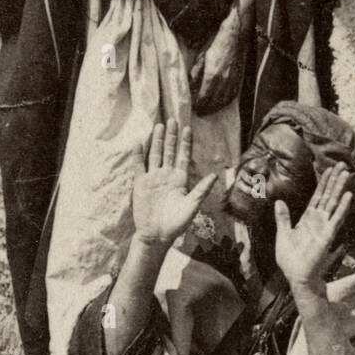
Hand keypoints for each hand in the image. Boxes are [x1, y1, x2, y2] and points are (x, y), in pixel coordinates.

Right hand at [131, 121, 216, 248]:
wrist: (157, 235)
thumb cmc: (177, 223)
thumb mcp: (192, 206)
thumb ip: (201, 190)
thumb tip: (215, 176)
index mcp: (180, 179)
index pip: (183, 156)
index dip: (185, 143)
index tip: (188, 128)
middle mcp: (167, 176)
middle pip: (169, 151)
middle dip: (171, 136)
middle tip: (173, 119)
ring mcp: (153, 178)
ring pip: (155, 155)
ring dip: (157, 141)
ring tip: (159, 126)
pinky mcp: (140, 184)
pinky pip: (139, 166)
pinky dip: (139, 155)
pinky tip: (140, 143)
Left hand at [189, 16, 244, 114]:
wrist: (235, 37)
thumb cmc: (216, 44)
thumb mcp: (201, 57)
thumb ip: (196, 73)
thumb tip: (192, 86)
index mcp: (211, 75)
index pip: (204, 97)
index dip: (199, 105)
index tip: (194, 108)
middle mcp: (223, 81)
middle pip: (214, 102)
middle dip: (206, 109)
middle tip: (200, 112)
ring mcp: (232, 81)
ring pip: (224, 100)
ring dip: (216, 107)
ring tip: (209, 110)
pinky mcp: (238, 79)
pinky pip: (232, 95)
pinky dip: (226, 101)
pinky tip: (221, 103)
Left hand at [273, 162, 352, 290]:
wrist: (297, 276)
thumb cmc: (290, 259)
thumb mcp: (283, 234)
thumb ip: (283, 218)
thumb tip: (278, 201)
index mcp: (307, 219)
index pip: (317, 196)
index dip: (323, 183)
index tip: (328, 169)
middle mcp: (318, 220)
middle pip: (327, 196)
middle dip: (334, 180)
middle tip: (342, 165)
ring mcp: (324, 226)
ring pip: (333, 203)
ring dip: (339, 188)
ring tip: (346, 174)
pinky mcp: (328, 235)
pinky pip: (336, 218)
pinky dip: (342, 207)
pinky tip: (347, 195)